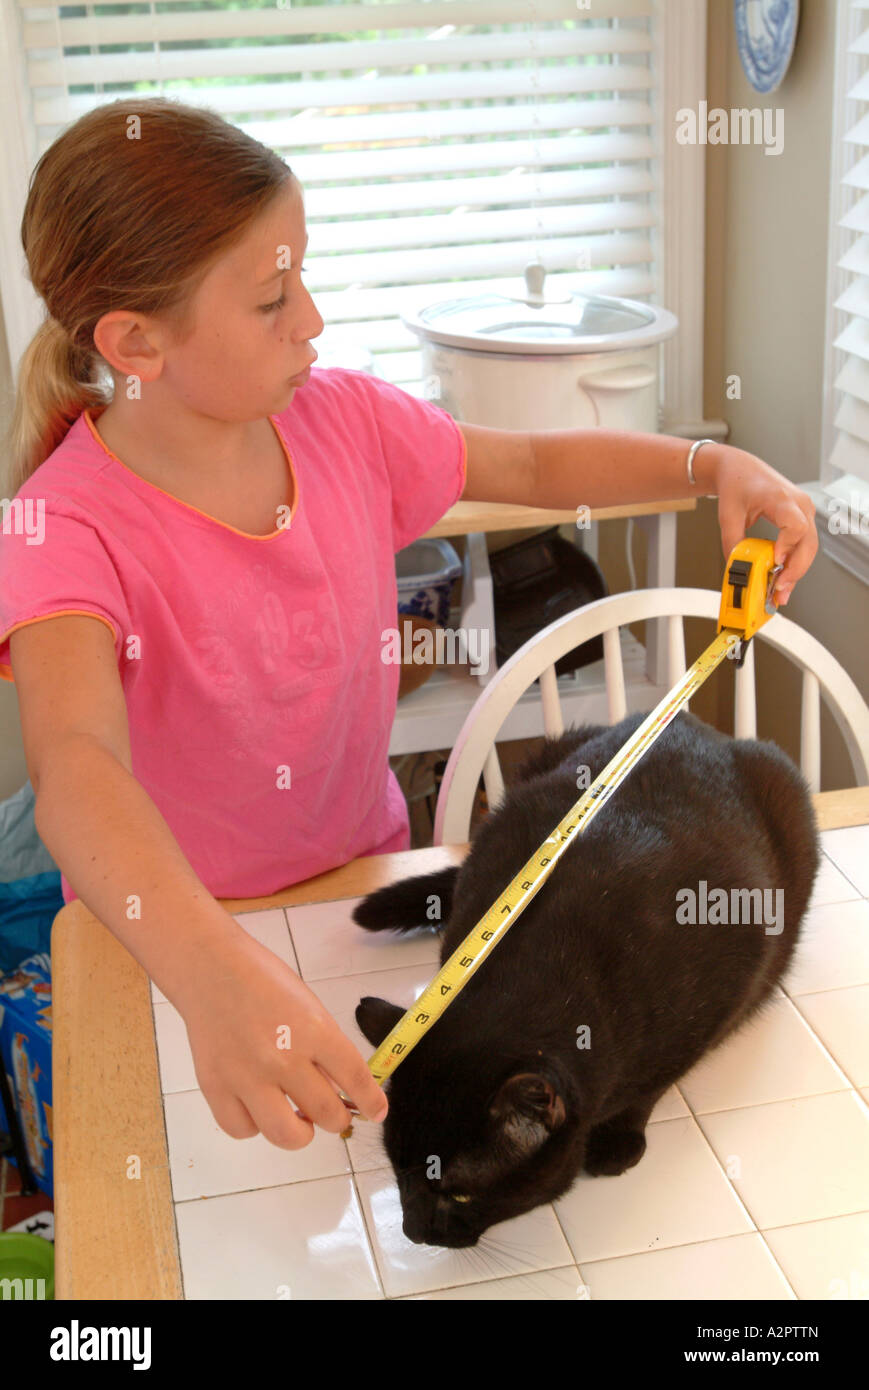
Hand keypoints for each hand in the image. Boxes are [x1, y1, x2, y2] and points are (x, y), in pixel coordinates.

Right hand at [177, 928, 387, 1148]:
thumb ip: (324, 1048)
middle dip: (338, 1120)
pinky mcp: (215, 1088)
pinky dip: (255, 1127)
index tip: (376, 1112)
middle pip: (326, 1114)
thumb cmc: (264, 981)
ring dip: (301, 1133)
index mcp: (313, 1030)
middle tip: (334, 1115)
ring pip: (286, 1135)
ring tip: (298, 1120)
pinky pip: (243, 1130)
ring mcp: (247, 1077)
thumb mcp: (308, 1006)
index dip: (371, 1102)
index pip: (354, 1078)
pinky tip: (258, 1109)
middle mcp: (283, 1058)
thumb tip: (339, 1089)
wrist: (210, 969)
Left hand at [705, 444, 817, 603]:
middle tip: (778, 590)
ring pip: (808, 548)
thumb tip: (736, 570)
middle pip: (808, 542)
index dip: (788, 546)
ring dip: (796, 571)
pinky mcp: (802, 519)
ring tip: (780, 592)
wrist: (741, 470)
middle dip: (794, 570)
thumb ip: (732, 543)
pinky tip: (782, 579)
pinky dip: (794, 563)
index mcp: (781, 498)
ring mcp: (804, 512)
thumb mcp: (728, 515)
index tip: (776, 562)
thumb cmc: (737, 484)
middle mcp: (799, 504)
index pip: (795, 525)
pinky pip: (803, 545)